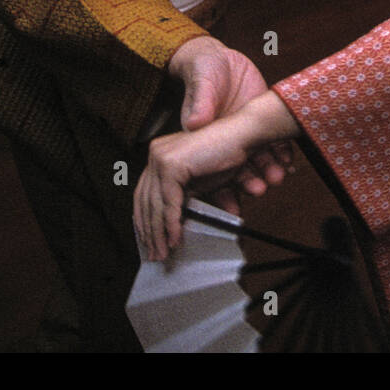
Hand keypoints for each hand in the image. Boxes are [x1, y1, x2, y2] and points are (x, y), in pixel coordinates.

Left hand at [135, 91, 301, 259]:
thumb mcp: (201, 180)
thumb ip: (184, 195)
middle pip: (145, 200)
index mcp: (160, 155)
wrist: (244, 135)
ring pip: (155, 204)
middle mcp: (156, 154)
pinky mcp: (171, 166)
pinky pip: (169, 203)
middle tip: (155, 254)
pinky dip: (172, 224)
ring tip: (164, 252)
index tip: (150, 240)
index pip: (144, 193)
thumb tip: (172, 224)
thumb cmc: (228, 154)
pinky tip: (175, 238)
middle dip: (150, 231)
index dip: (146, 219)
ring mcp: (161, 158)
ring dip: (159, 233)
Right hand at [166, 36, 287, 210]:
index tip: (233, 203)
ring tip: (278, 176)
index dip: (220, 189)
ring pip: (255, 159)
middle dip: (248, 183)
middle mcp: (224, 142)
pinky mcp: (261, 122)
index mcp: (203, 139)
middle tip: (261, 189)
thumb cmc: (203, 71)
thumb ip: (199, 103)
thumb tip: (194, 123)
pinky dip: (281, 152)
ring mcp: (244, 134)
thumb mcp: (201, 84)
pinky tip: (287, 159)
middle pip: (234, 171)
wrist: (222, 59)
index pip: (208, 172)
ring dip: (267, 171)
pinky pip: (273, 142)